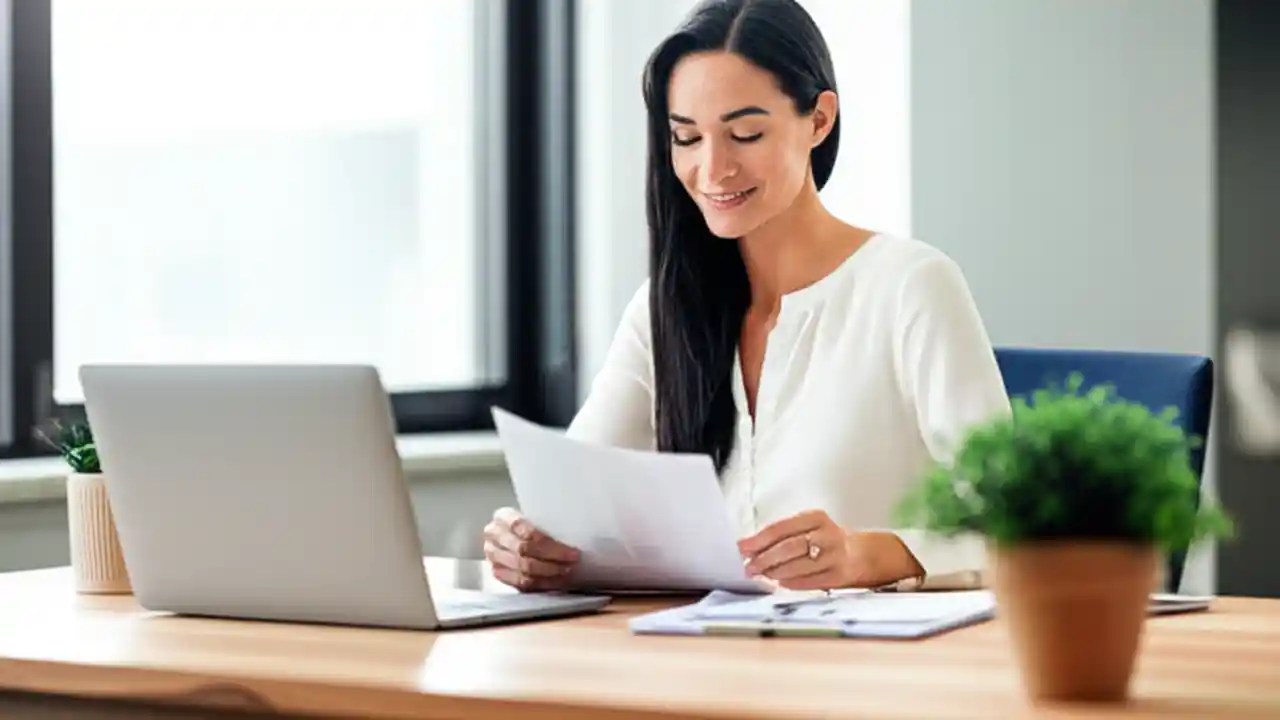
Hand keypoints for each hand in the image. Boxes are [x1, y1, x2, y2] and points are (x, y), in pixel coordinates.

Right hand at [483, 507, 580, 591]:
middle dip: (551, 559)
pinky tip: (556, 581)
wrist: (513, 533)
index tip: (572, 551)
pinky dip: (541, 583)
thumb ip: (549, 522)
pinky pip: (520, 583)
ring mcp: (492, 556)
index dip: (550, 544)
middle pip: (523, 550)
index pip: (525, 530)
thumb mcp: (537, 515)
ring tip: (566, 572)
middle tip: (572, 562)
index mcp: (503, 516)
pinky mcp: (497, 573)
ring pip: (522, 569)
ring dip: (548, 574)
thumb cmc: (531, 523)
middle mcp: (493, 535)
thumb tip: (579, 532)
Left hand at [737, 510, 922, 589]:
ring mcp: (835, 555)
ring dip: (775, 572)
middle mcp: (827, 534)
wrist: (862, 554)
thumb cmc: (825, 539)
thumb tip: (748, 548)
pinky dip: (791, 582)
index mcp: (816, 517)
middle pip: (789, 547)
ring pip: (798, 565)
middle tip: (748, 567)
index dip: (759, 539)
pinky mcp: (840, 575)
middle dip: (765, 558)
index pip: (782, 527)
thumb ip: (781, 536)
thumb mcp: (808, 529)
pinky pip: (810, 581)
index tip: (741, 548)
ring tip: (761, 575)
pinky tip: (779, 582)